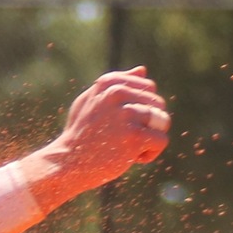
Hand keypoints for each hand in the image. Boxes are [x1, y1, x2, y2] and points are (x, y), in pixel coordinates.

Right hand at [22, 67, 170, 208]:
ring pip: (163, 121)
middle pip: (158, 104)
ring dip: (150, 138)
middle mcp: (117, 92)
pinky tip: (131, 158)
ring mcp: (126, 113)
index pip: (149, 87)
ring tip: (129, 147)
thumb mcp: (92, 100)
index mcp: (110, 82)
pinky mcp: (134, 135)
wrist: (69, 163)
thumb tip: (143, 70)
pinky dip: (151, 153)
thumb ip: (117, 84)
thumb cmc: (81, 133)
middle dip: (147, 124)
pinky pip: (162, 140)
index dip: (141, 107)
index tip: (121, 122)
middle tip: (123, 138)